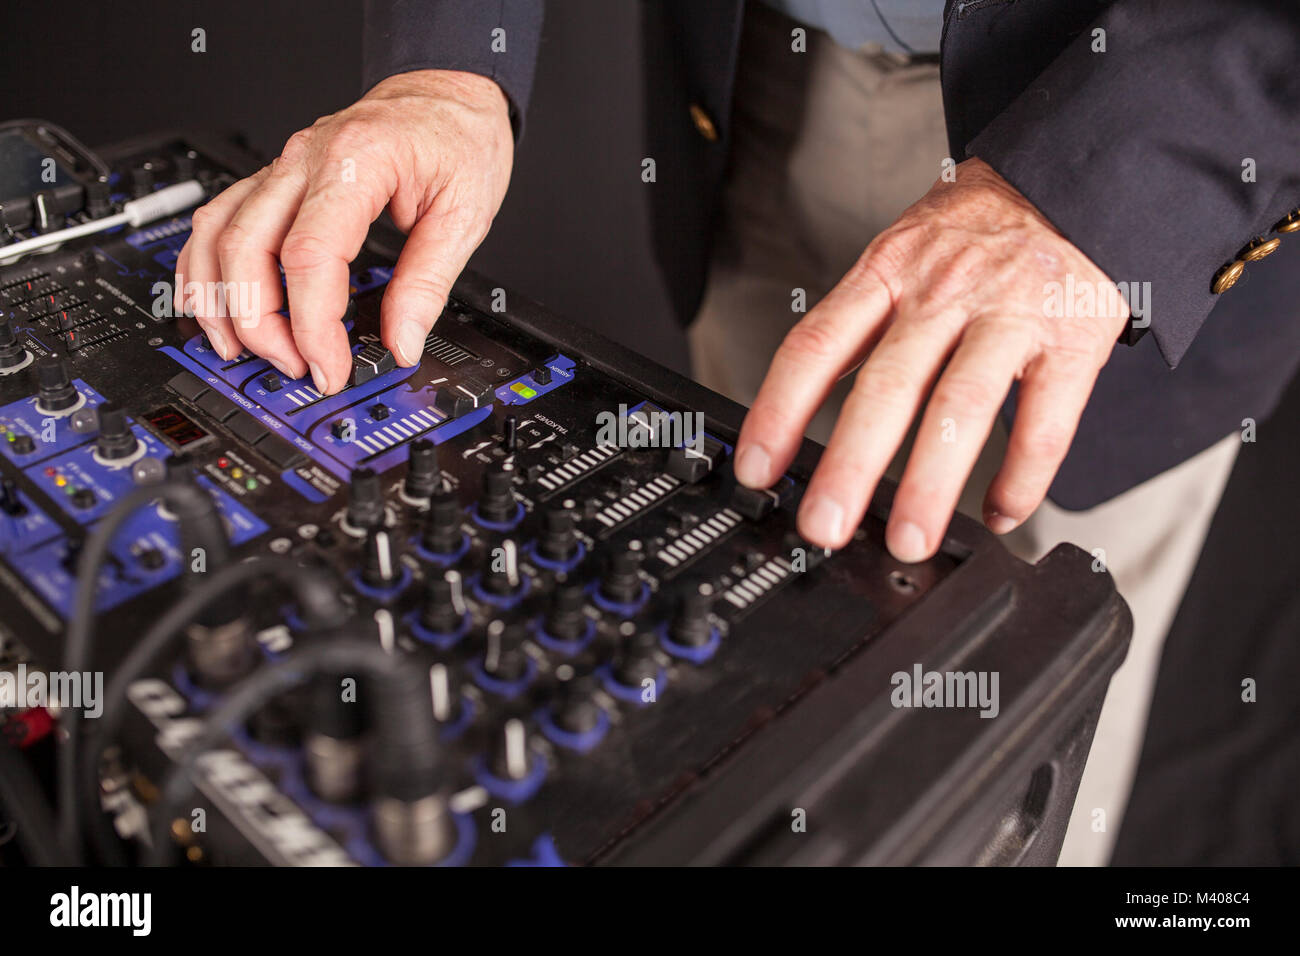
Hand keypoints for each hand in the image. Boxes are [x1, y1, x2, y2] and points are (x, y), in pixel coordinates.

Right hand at [174, 70, 513, 393]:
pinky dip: (207, 268)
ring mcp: (281, 167)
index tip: (329, 366)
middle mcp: (305, 159)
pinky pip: (218, 221)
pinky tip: (216, 305)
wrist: (444, 93)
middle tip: (296, 366)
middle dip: (261, 323)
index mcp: (356, 162)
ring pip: (216, 234)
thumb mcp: (466, 214)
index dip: (312, 325)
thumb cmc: (456, 139)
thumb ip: (429, 284)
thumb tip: (402, 343)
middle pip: (246, 247)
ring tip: (243, 351)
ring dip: (219, 300)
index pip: (309, 255)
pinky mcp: (274, 179)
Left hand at [732, 158, 1127, 560]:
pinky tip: (999, 513)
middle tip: (824, 525)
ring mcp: (1010, 315)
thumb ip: (858, 327)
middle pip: (886, 385)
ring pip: (962, 404)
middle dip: (850, 465)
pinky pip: (1047, 421)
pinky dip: (1023, 477)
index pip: (816, 345)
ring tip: (910, 538)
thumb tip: (799, 411)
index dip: (779, 411)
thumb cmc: (974, 232)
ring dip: (932, 481)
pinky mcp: (1075, 338)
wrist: (1072, 181)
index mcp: (887, 274)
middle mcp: (943, 293)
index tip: (756, 469)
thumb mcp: (899, 255)